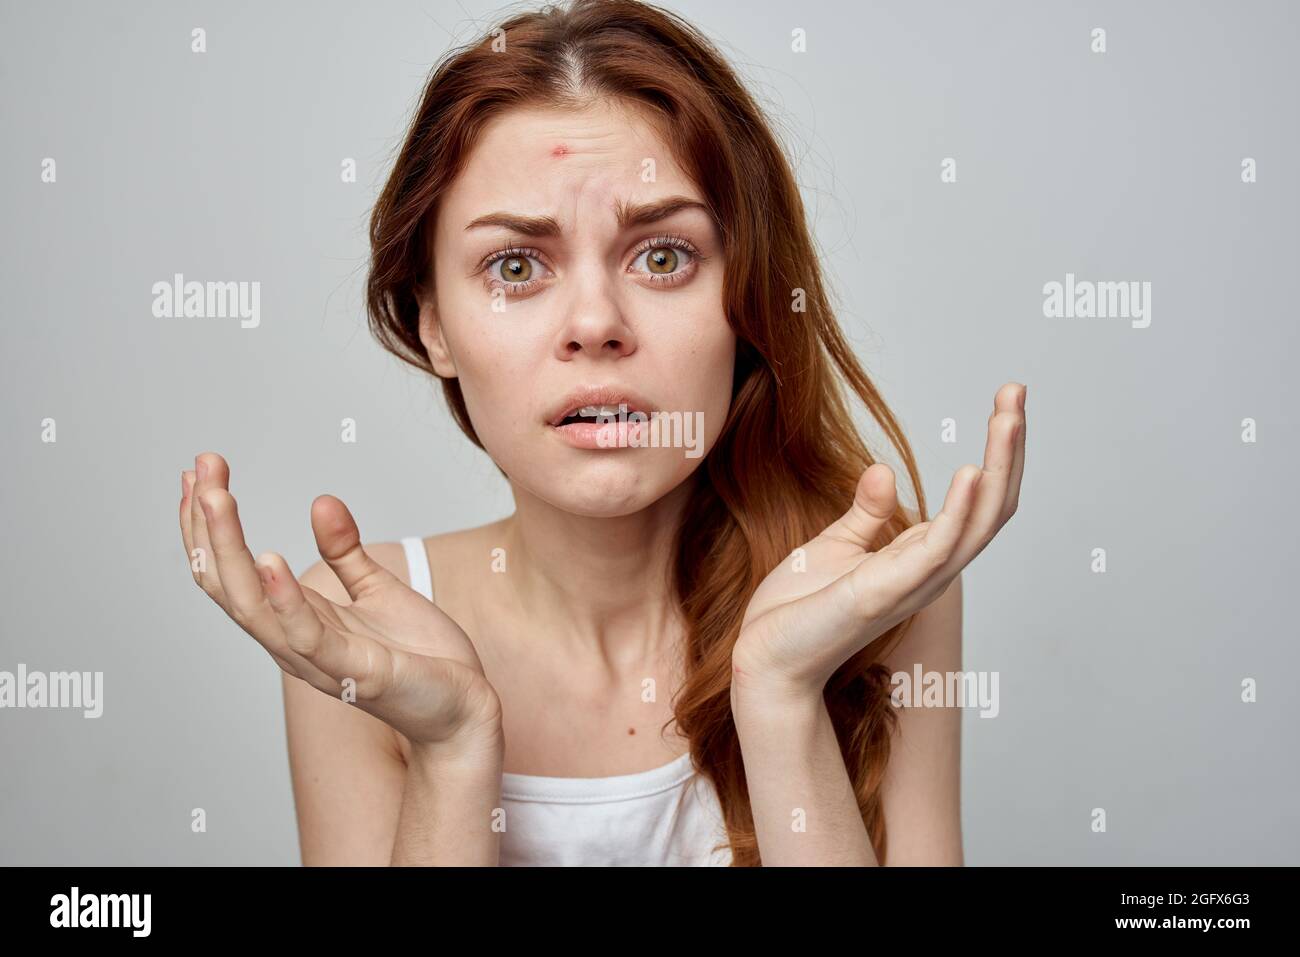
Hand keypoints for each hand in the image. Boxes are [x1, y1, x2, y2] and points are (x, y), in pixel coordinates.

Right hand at [180, 452, 501, 751]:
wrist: (464, 709)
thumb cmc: (420, 658)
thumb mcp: (378, 590)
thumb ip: (345, 552)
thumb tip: (320, 502)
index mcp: (296, 623)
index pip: (234, 573)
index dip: (211, 527)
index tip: (200, 472)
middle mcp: (294, 644)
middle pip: (229, 585)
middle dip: (208, 528)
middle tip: (200, 470)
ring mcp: (321, 661)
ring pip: (254, 607)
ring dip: (231, 550)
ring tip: (218, 498)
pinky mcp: (356, 673)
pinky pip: (310, 637)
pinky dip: (286, 600)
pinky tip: (270, 560)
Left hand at [733, 382, 1025, 696]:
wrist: (765, 659)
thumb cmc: (798, 612)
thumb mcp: (835, 546)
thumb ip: (865, 513)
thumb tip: (885, 469)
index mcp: (920, 558)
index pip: (978, 502)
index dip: (997, 453)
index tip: (1006, 401)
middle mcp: (929, 572)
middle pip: (992, 507)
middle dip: (1009, 449)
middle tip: (1016, 392)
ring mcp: (913, 584)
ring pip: (978, 524)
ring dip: (998, 467)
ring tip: (1008, 416)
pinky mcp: (884, 594)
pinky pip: (936, 551)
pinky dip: (959, 512)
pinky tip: (972, 472)